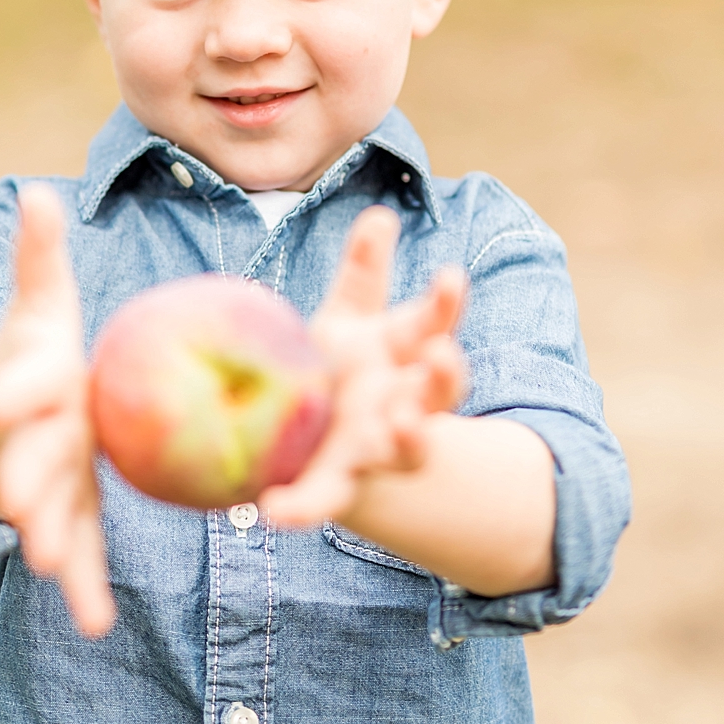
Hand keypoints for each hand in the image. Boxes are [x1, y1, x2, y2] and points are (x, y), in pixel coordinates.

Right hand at [0, 184, 115, 637]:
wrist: (7, 411)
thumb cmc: (40, 347)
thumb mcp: (40, 303)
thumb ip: (40, 256)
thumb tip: (35, 194)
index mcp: (39, 377)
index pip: (25, 381)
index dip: (16, 390)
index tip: (3, 402)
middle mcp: (35, 434)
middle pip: (29, 457)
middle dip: (24, 477)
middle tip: (19, 503)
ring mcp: (45, 481)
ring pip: (50, 513)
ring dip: (50, 538)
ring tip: (49, 566)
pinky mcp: (66, 517)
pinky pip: (81, 552)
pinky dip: (85, 586)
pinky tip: (96, 623)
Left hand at [259, 206, 467, 528]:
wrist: (324, 442)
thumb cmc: (341, 370)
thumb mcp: (349, 319)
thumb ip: (364, 273)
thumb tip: (380, 214)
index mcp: (403, 357)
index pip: (434, 323)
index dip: (445, 302)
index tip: (450, 274)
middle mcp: (402, 404)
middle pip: (437, 391)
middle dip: (444, 374)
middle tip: (440, 354)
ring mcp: (373, 449)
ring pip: (406, 449)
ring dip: (410, 438)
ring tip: (401, 428)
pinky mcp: (334, 486)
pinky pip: (321, 501)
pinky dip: (301, 508)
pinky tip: (274, 509)